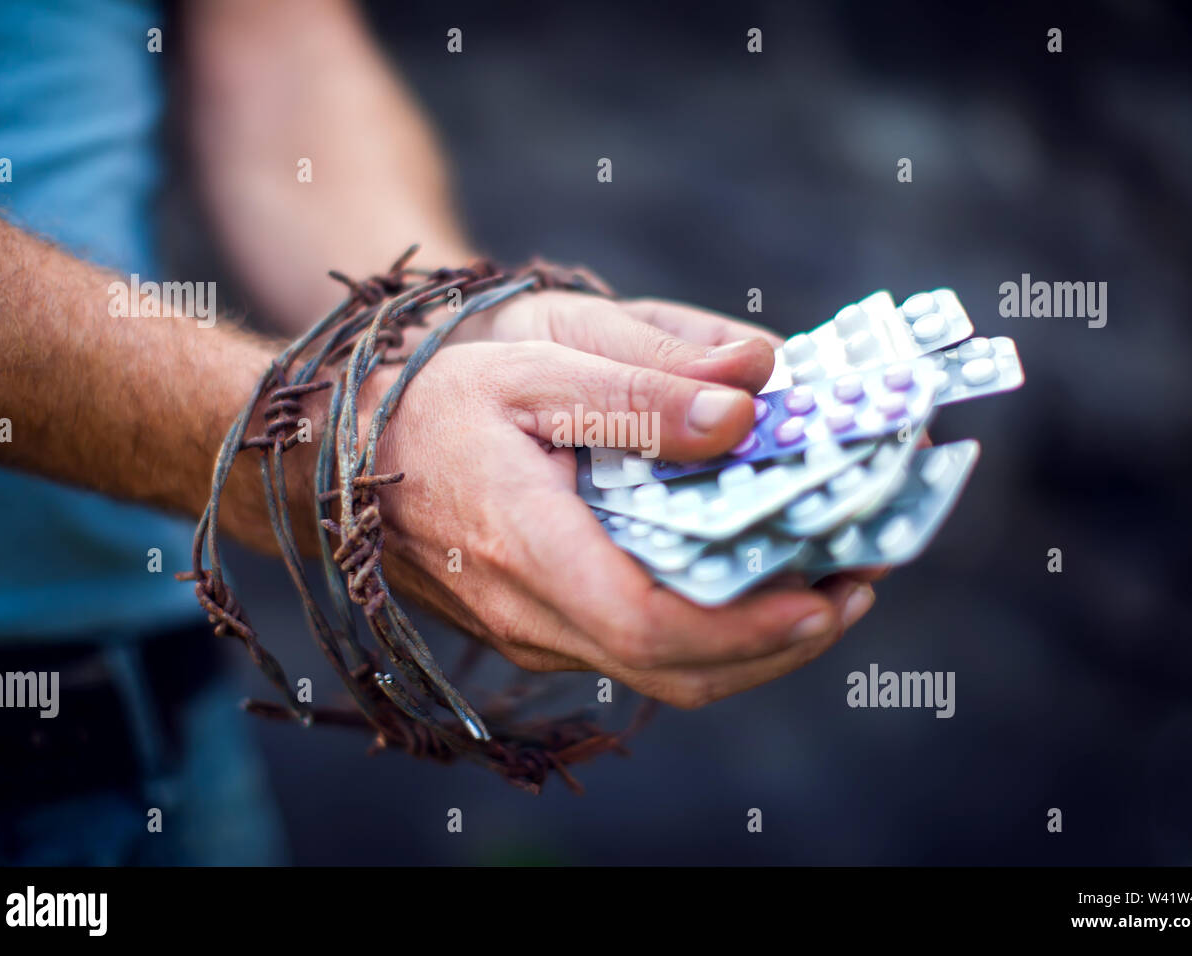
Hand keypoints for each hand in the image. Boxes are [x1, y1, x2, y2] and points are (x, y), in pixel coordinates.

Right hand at [367, 291, 877, 708]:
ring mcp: (530, 630)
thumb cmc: (429, 399)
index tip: (827, 593)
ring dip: (753, 643)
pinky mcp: (536, 624)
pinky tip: (746, 576)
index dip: (748, 626)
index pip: (650, 625)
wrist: (334, 455)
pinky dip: (709, 629)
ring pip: (660, 671)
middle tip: (857, 584)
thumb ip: (641, 386)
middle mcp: (529, 613)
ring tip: (827, 583)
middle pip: (674, 670)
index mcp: (525, 547)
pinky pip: (635, 649)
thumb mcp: (533, 364)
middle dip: (779, 642)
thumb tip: (749, 402)